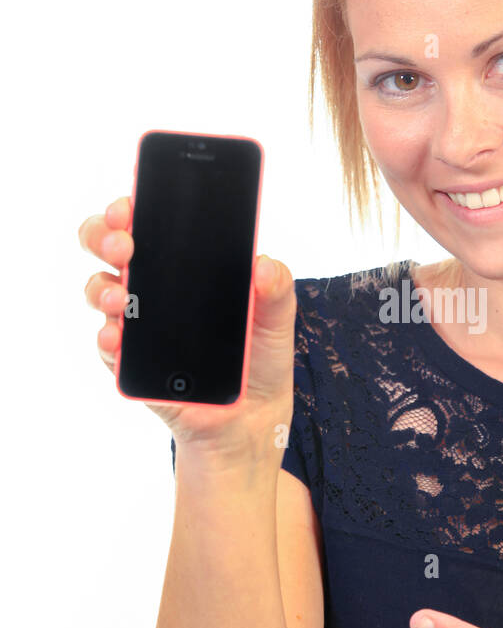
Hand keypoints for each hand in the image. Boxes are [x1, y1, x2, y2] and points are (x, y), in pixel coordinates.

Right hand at [79, 195, 297, 460]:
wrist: (249, 423)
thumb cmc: (259, 363)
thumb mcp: (277, 323)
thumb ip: (276, 291)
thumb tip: (264, 264)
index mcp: (188, 267)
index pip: (151, 223)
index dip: (133, 206)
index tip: (132, 204)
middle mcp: (155, 288)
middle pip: (111, 247)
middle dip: (104, 235)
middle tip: (124, 245)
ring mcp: (137, 325)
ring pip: (100, 290)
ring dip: (103, 288)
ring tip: (123, 299)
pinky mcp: (131, 364)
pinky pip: (108, 346)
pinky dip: (109, 339)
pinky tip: (118, 338)